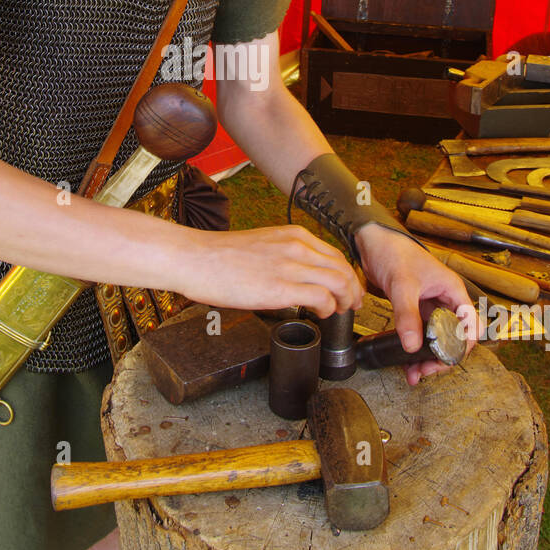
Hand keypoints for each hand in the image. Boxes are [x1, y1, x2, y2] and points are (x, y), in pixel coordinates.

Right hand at [179, 224, 363, 316]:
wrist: (196, 259)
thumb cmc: (220, 256)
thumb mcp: (262, 245)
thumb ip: (284, 255)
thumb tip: (296, 275)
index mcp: (293, 235)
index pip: (335, 255)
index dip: (347, 275)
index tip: (347, 289)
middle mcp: (297, 247)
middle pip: (343, 269)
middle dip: (353, 289)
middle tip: (352, 304)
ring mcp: (290, 266)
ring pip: (339, 282)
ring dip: (346, 300)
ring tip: (341, 312)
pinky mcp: (281, 288)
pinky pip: (322, 298)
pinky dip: (329, 309)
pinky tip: (322, 314)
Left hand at [354, 224, 478, 386]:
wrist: (372, 241)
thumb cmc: (394, 252)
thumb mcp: (402, 284)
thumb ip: (407, 314)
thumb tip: (412, 345)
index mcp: (453, 291)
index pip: (470, 326)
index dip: (462, 346)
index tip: (444, 359)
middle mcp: (445, 300)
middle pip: (454, 338)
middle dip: (442, 357)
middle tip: (425, 370)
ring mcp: (430, 306)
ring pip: (436, 339)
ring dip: (427, 358)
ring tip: (414, 373)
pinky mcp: (415, 310)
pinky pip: (420, 334)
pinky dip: (414, 349)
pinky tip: (405, 362)